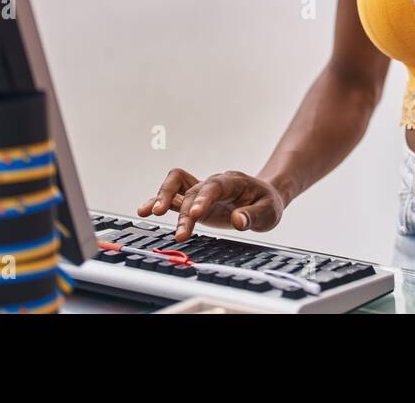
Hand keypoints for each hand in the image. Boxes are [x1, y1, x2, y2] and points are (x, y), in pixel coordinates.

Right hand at [136, 167, 286, 241]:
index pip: (215, 186)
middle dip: (185, 213)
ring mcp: (202, 190)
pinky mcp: (194, 200)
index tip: (195, 213)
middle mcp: (214, 183)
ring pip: (177, 186)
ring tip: (149, 213)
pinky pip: (173, 195)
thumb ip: (253, 216)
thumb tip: (238, 221)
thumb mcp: (268, 211)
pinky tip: (145, 210)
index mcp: (234, 182)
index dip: (203, 198)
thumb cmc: (267, 203)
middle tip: (181, 233)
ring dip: (163, 198)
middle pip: (193, 192)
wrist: (265, 197)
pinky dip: (159, 200)